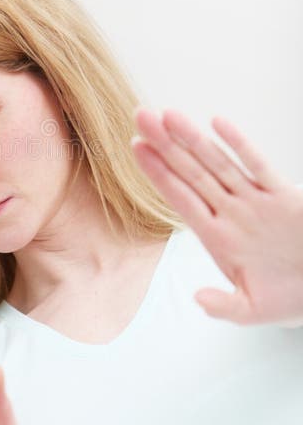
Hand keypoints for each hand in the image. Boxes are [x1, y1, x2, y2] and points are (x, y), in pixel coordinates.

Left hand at [131, 107, 302, 327]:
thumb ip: (224, 306)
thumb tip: (198, 299)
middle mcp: (231, 213)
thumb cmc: (288, 296)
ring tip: (169, 115)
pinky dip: (240, 144)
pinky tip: (218, 124)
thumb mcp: (252, 309)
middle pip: (191, 173)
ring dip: (193, 139)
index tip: (135, 148)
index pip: (180, 199)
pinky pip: (258, 165)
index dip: (158, 173)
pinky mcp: (284, 196)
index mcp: (218, 238)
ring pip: (219, 163)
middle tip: (141, 116)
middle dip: (165, 145)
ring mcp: (255, 201)